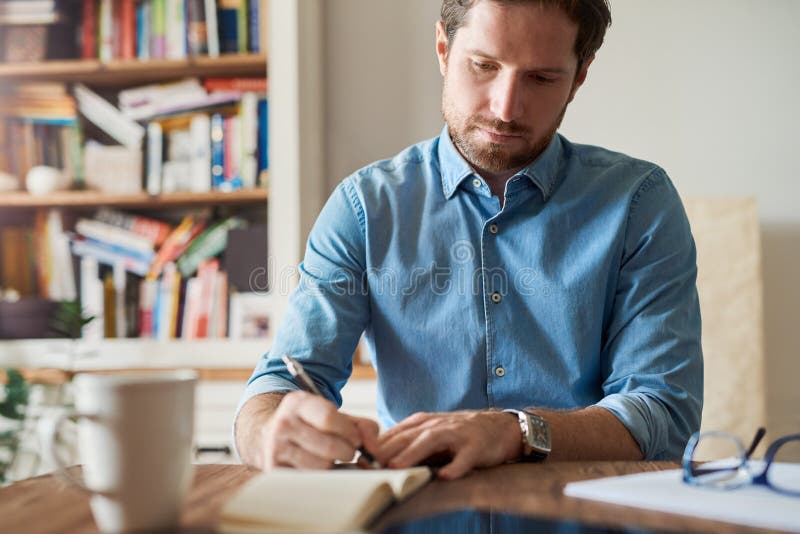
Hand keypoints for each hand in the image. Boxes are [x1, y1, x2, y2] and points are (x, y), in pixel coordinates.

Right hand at [256, 391, 379, 469]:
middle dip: (347, 452)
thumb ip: (361, 426)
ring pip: (321, 465)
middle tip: (348, 452)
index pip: (329, 418)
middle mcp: (284, 423)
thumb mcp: (332, 415)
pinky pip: (310, 478)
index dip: (350, 432)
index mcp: (298, 403)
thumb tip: (374, 447)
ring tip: (331, 459)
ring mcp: (276, 447)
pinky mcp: (274, 469)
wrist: (270, 435)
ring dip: (333, 465)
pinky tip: (320, 468)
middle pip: (329, 446)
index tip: (356, 439)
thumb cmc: (310, 426)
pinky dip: (321, 476)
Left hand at [373, 411, 521, 479]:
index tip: (359, 462)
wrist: (498, 427)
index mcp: (422, 423)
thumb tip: (377, 460)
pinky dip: (455, 466)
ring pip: (431, 442)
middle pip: (407, 436)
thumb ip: (407, 444)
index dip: (375, 448)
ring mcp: (456, 434)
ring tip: (397, 467)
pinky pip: (464, 458)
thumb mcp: (430, 434)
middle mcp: (437, 425)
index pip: (393, 434)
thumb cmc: (458, 434)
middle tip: (369, 467)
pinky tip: (446, 476)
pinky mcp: (475, 446)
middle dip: (387, 451)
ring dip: (413, 454)